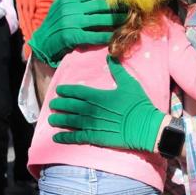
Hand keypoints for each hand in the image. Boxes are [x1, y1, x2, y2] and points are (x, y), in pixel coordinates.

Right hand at [28, 0, 126, 67]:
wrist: (41, 42)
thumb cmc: (54, 22)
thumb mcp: (61, 2)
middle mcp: (71, 8)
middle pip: (99, 5)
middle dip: (115, 8)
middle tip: (130, 9)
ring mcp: (71, 22)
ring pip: (99, 19)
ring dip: (115, 21)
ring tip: (127, 21)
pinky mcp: (72, 36)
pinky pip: (93, 35)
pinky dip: (105, 37)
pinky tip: (115, 37)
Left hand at [48, 56, 163, 151]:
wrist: (144, 126)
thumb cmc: (138, 104)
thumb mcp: (129, 83)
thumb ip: (117, 70)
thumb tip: (110, 56)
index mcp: (97, 96)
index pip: (77, 92)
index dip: (66, 91)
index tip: (59, 90)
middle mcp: (90, 110)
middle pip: (70, 106)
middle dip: (59, 104)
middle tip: (52, 104)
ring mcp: (91, 124)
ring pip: (69, 121)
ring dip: (58, 120)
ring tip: (51, 119)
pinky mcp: (94, 137)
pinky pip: (75, 137)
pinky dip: (64, 138)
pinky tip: (56, 138)